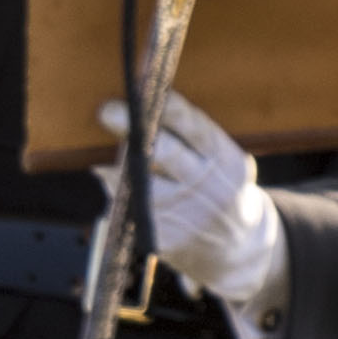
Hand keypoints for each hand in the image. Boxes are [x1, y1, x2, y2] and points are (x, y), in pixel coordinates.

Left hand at [98, 86, 286, 326]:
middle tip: (107, 111)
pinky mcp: (163, 238)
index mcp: (223, 159)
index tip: (146, 90)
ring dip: (114, 162)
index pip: (195, 127)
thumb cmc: (220, 188)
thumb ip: (193, 140)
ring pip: (137, 180)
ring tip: (97, 149)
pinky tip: (109, 178)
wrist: (239, 249)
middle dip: (133, 130)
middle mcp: (205, 185)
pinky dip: (116, 190)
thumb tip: (141, 110)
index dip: (170, 108)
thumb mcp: (224, 162)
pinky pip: (128, 207)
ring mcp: (184, 214)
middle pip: (165, 152)